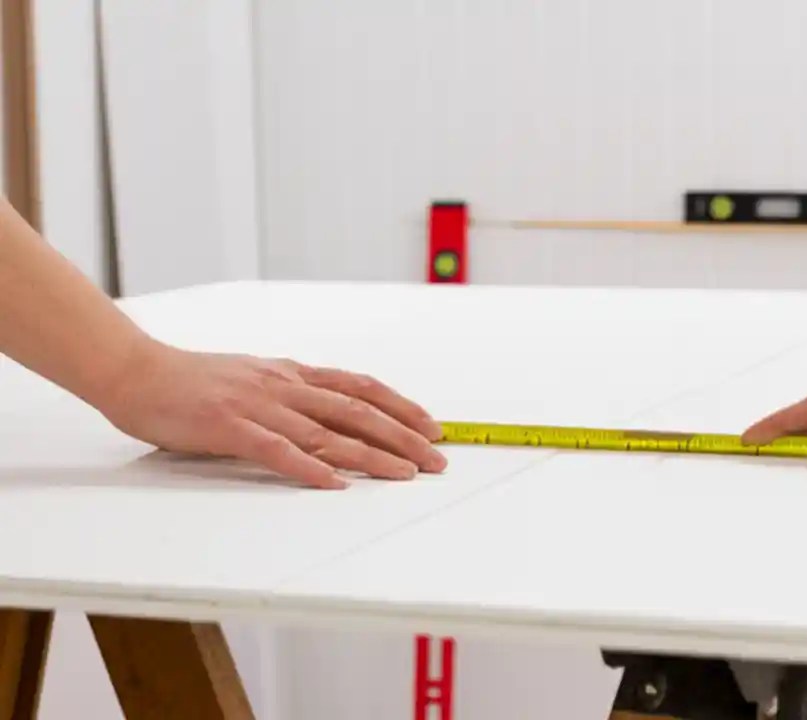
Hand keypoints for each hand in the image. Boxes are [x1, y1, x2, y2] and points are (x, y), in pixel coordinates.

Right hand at [92, 341, 446, 488]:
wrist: (137, 372)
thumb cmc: (193, 381)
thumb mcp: (255, 379)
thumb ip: (292, 395)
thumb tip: (330, 414)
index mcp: (292, 375)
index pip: (361, 388)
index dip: (402, 407)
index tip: (433, 427)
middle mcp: (285, 387)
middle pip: (359, 411)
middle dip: (404, 437)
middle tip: (436, 459)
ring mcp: (259, 406)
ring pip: (329, 432)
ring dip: (372, 456)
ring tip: (404, 475)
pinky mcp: (230, 428)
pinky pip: (278, 450)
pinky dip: (309, 468)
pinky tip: (334, 484)